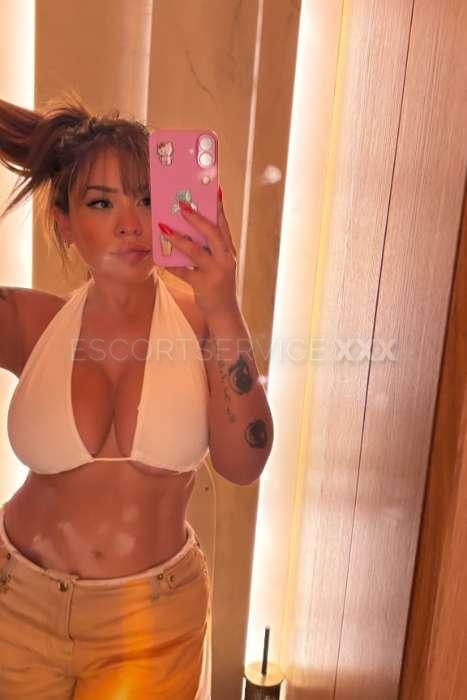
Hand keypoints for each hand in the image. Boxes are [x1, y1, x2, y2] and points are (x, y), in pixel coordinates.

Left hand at [157, 190, 237, 316]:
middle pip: (212, 234)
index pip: (224, 225)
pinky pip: (183, 272)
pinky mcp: (204, 285)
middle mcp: (226, 259)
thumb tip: (190, 230)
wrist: (225, 313)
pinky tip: (161, 259)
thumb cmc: (219, 284)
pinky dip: (171, 265)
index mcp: (229, 251)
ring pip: (195, 251)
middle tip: (183, 206)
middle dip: (196, 219)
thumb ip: (210, 249)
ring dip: (178, 239)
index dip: (219, 208)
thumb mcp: (220, 264)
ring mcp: (216, 273)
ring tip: (163, 228)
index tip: (214, 191)